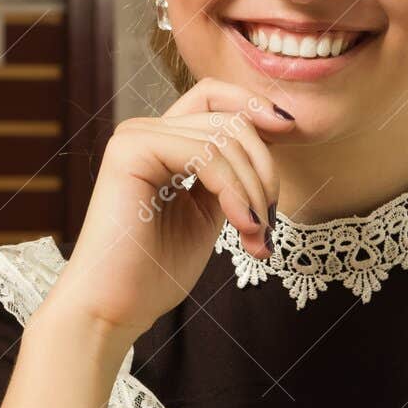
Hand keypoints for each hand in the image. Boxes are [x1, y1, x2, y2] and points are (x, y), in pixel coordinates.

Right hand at [48, 79, 295, 346]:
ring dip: (254, 190)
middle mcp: (146, 132)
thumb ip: (233, 176)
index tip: (292, 131)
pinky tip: (242, 225)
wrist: (115, 308)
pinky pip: (205, 155)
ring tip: (256, 235)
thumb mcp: (210, 213)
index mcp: (163, 143)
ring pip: (224, 138)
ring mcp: (136, 137)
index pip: (218, 99)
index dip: (257, 107)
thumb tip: (276, 134)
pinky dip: (234, 190)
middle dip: (265, 170)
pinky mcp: (130, 152)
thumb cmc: (157, 271)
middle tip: (269, 223)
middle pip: (230, 119)